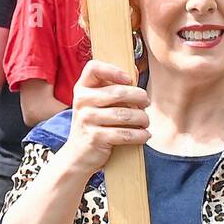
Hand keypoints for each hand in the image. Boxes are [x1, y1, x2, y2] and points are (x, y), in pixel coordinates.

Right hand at [57, 60, 149, 177]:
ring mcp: (87, 119)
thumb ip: (111, 88)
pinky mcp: (95, 137)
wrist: (77, 155)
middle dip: (139, 97)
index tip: (129, 79)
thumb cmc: (94, 125)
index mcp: (82, 89)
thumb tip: (136, 72)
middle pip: (118, 92)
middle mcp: (82, 101)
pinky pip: (124, 133)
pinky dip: (139, 135)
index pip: (93, 68)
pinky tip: (144, 135)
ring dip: (142, 118)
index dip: (113, 70)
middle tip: (146, 103)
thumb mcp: (95, 104)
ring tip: (145, 121)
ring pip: (125, 114)